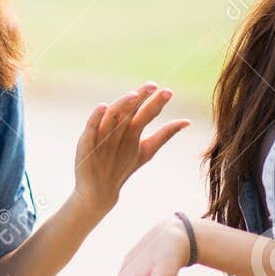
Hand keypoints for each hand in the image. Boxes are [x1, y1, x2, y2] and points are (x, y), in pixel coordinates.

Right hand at [71, 85, 188, 220]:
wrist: (101, 189)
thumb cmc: (123, 167)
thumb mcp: (146, 150)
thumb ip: (165, 134)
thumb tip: (187, 121)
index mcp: (131, 129)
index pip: (145, 112)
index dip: (155, 102)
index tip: (168, 92)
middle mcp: (117, 128)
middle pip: (130, 109)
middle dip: (140, 97)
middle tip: (152, 85)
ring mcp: (102, 134)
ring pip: (112, 115)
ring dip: (122, 104)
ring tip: (133, 96)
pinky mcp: (87, 142)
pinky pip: (91, 127)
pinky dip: (96, 117)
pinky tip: (102, 107)